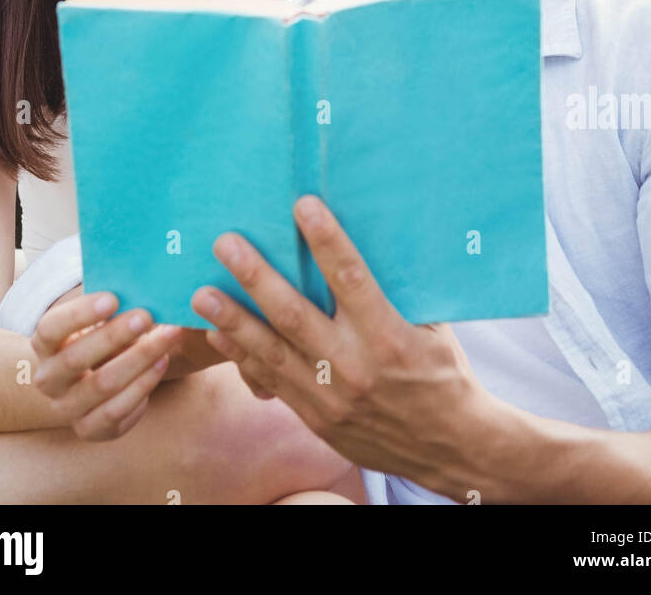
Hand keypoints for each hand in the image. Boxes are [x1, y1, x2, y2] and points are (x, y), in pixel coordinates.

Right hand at [31, 289, 184, 439]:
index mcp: (44, 345)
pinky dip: (144, 384)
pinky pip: (118, 410)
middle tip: (148, 315)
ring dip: (139, 359)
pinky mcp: (90, 429)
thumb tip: (139, 281)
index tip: (113, 298)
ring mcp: (66, 409)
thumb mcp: (98, 318)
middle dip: (115, 336)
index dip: (79, 314)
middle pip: (76, 359)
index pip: (50, 329)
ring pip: (102, 385)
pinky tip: (163, 362)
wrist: (97, 379)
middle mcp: (48, 380)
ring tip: (168, 335)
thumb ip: (109, 302)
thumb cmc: (101, 335)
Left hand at [191, 196, 513, 498]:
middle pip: (295, 315)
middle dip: (256, 277)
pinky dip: (241, 358)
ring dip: (233, 320)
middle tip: (225, 244)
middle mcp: (355, 366)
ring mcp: (331, 396)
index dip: (326, 241)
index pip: (351, 279)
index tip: (302, 205)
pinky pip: (272, 382)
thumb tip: (368, 238)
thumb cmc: (441, 372)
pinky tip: (218, 334)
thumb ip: (395, 291)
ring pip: (272, 352)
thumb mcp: (431, 326)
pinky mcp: (317, 417)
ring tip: (201, 293)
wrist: (449, 445)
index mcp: (389, 336)